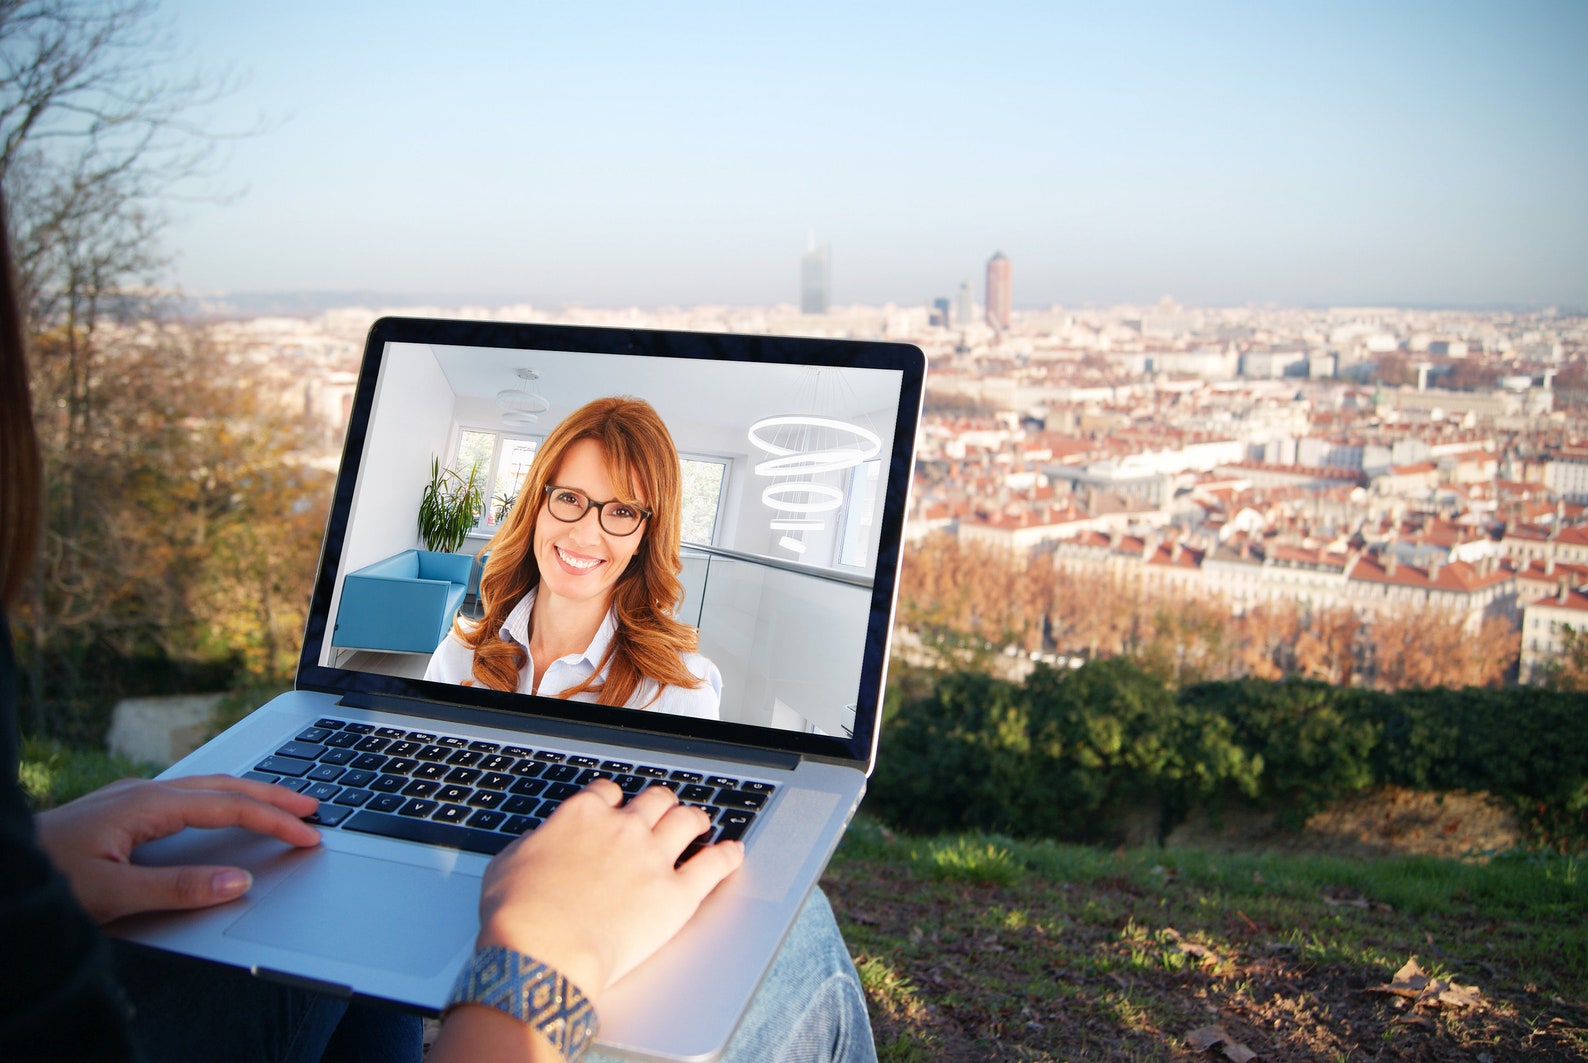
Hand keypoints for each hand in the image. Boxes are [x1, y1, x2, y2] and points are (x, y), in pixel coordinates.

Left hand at [34, 774, 321, 923]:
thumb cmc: (44, 879)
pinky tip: (221, 810)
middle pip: (224, 786)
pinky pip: (186, 795)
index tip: (309, 836)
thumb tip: (240, 882)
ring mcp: (129, 798)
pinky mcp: (120, 810)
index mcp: (147, 806)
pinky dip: (220, 800)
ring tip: (281, 803)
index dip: (274, 822)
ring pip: (205, 787)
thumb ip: (179, 888)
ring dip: (248, 795)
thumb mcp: (113, 894)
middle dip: (273, 795)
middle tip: (314, 806)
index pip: (229, 809)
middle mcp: (142, 793)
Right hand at [474, 780, 743, 1003]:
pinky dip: (728, 856)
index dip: (614, 800)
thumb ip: (534, 843)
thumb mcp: (508, 863)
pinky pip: (714, 865)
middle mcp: (623, 828)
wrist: (542, 952)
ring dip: (696, 819)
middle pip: (655, 799)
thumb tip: (542, 843)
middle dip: (660, 804)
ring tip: (701, 823)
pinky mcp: (677, 894)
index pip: (607, 793)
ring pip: (688, 820)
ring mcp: (653, 858)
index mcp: (582, 816)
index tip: (616, 807)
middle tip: (663, 813)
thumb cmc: (516, 914)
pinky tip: (733, 853)